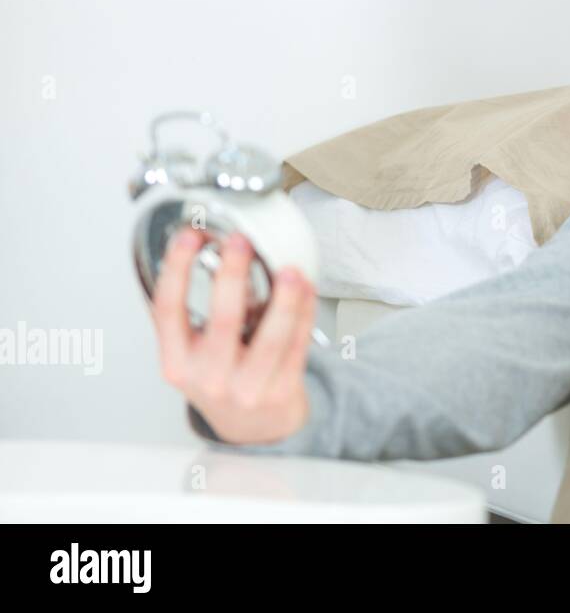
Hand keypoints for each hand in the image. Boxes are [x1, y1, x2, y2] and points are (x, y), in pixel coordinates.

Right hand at [153, 227, 316, 444]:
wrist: (253, 427)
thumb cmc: (222, 379)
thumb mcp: (196, 353)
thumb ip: (200, 313)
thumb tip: (221, 253)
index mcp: (177, 362)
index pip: (168, 310)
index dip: (176, 269)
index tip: (188, 237)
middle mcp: (208, 377)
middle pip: (223, 320)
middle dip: (233, 275)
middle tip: (241, 242)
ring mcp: (247, 388)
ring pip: (271, 336)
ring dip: (284, 297)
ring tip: (289, 269)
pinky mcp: (282, 390)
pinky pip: (298, 344)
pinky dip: (305, 312)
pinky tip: (306, 289)